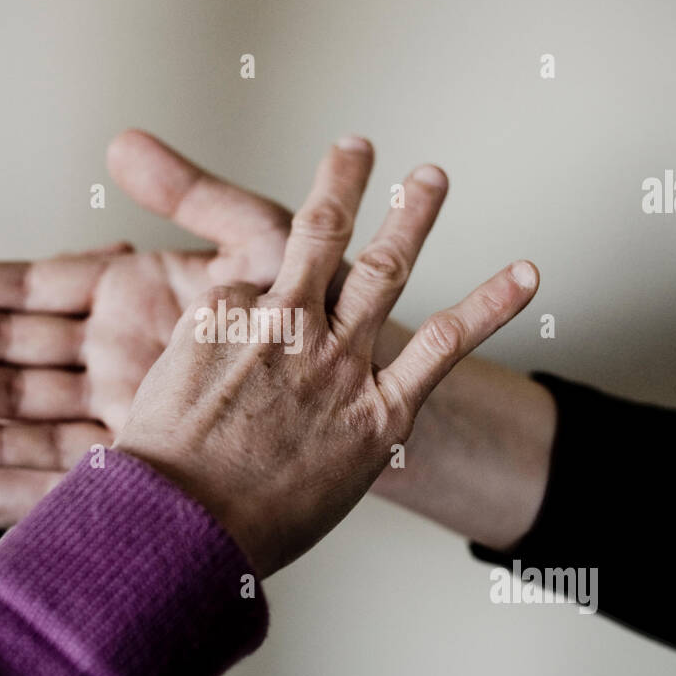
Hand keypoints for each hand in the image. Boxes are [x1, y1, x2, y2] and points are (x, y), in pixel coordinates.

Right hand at [0, 130, 292, 526]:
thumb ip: (192, 193)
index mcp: (128, 296)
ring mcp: (118, 408)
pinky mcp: (137, 460)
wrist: (355, 382)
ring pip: (19, 403)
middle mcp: (111, 352)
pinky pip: (63, 465)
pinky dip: (8, 462)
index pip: (31, 290)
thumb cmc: (312, 303)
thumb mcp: (258, 237)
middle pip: (8, 348)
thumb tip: (119, 143)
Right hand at [114, 138, 538, 575]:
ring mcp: (336, 361)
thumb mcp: (150, 399)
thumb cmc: (161, 479)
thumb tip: (224, 357)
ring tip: (432, 178)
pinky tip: (525, 274)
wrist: (185, 529)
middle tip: (357, 146)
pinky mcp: (381, 409)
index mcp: (225, 315)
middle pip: (318, 232)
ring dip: (413, 215)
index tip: (252, 337)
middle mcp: (286, 322)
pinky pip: (444, 345)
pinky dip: (490, 305)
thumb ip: (193, 365)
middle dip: (342, 183)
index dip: (255, 305)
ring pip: (383, 267)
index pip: (253, 282)